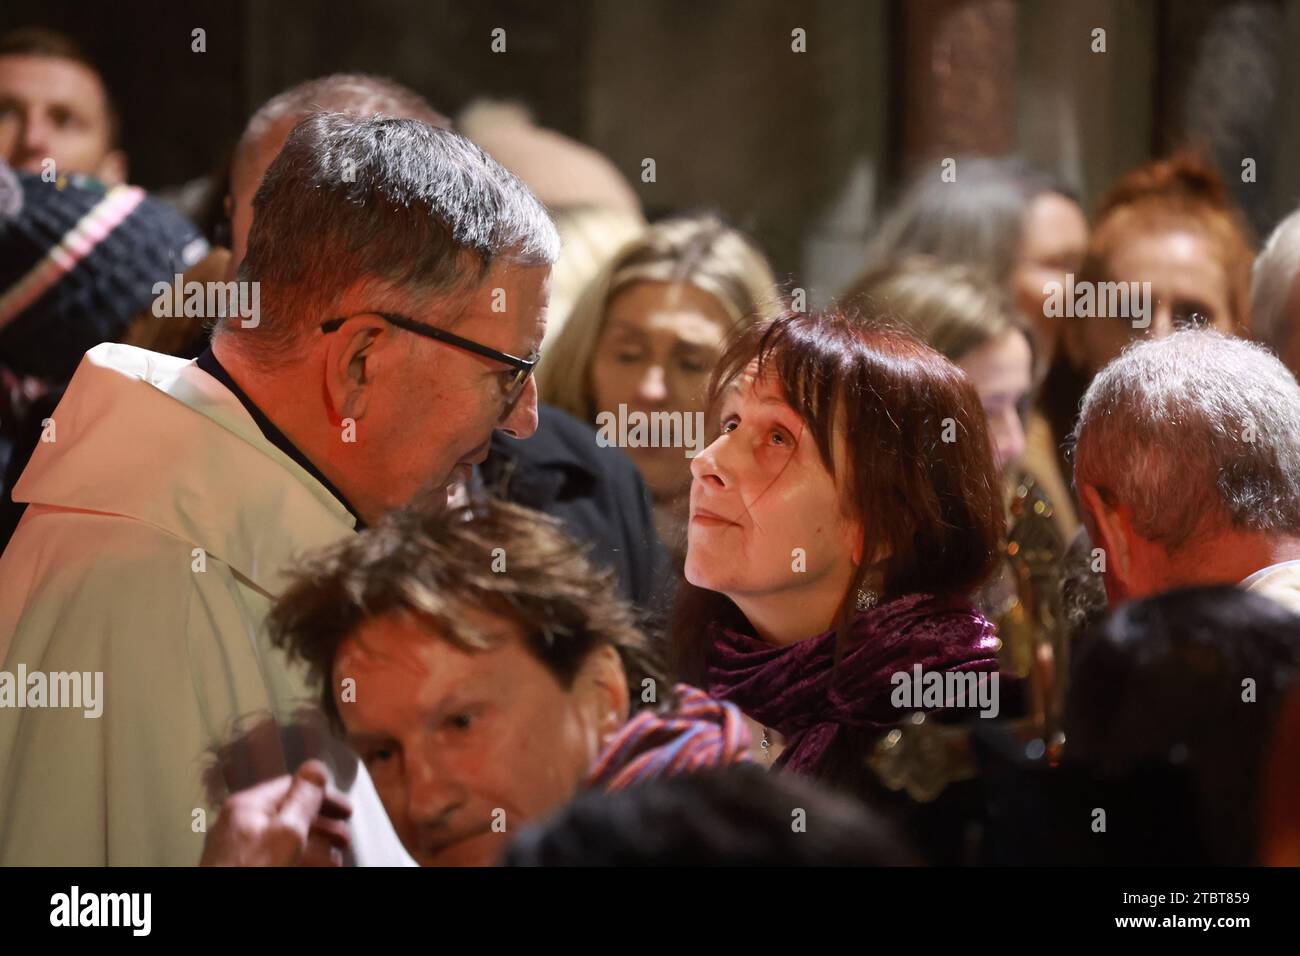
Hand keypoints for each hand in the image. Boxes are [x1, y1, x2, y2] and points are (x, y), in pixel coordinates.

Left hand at [200, 759, 352, 865]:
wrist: (226, 913)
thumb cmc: (252, 871)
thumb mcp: (287, 831)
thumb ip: (303, 798)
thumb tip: (316, 767)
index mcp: (247, 805)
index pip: (291, 785)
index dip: (324, 795)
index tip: (346, 811)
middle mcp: (238, 823)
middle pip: (289, 813)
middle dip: (323, 824)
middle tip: (344, 838)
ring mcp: (237, 848)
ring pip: (283, 838)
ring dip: (314, 845)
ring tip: (335, 859)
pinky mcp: (239, 867)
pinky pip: (274, 856)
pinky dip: (297, 858)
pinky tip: (313, 866)